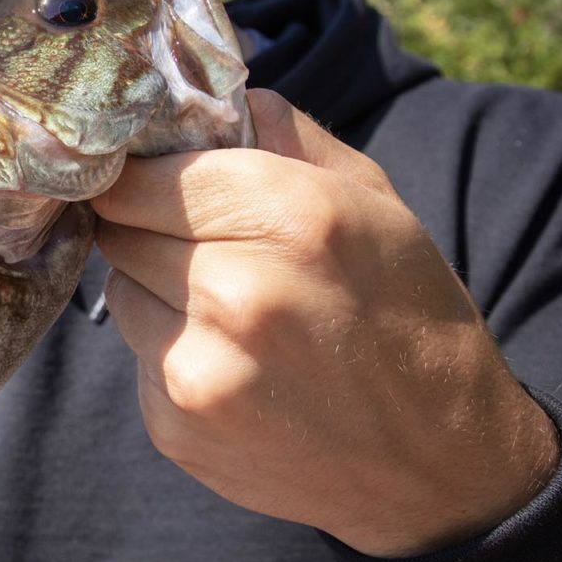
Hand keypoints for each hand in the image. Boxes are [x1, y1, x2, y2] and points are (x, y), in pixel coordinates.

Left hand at [92, 89, 557, 557]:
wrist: (441, 466)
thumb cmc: (408, 314)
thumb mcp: (374, 200)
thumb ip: (282, 135)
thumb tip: (199, 96)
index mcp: (291, 215)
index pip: (140, 174)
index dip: (143, 175)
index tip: (155, 181)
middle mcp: (236, 291)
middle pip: (120, 230)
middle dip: (150, 230)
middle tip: (207, 249)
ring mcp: (202, 369)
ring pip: (120, 293)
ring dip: (156, 292)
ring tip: (230, 312)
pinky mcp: (179, 428)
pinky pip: (140, 361)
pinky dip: (173, 355)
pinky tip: (237, 368)